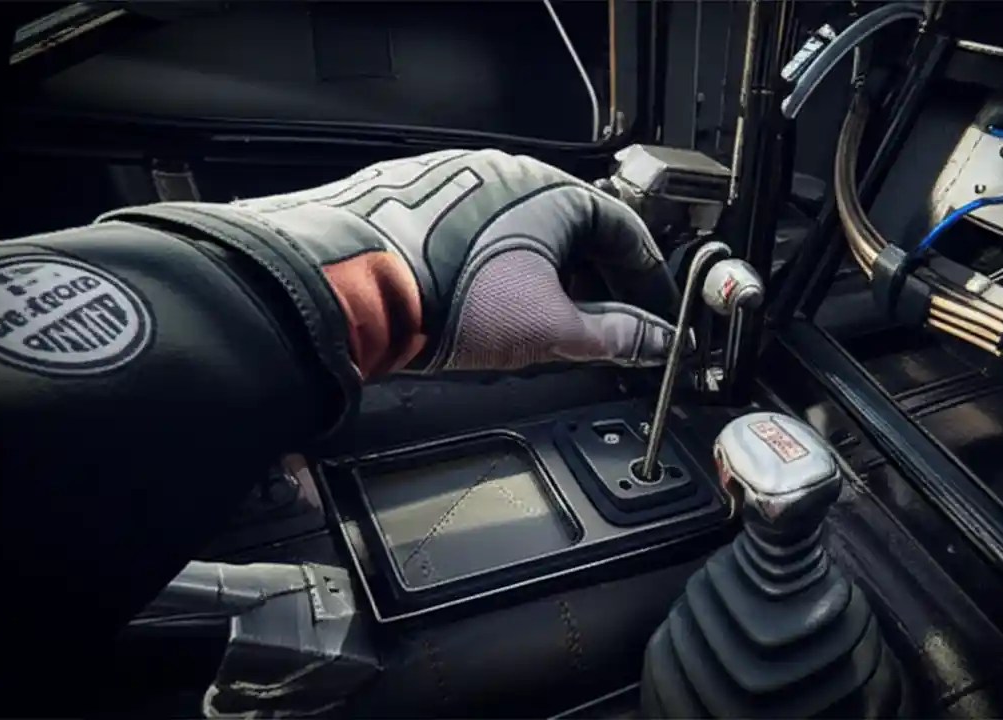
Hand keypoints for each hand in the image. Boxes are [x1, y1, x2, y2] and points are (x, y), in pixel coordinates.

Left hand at [236, 149, 679, 377]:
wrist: (349, 284)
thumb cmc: (451, 297)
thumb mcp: (547, 328)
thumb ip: (612, 336)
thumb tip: (653, 342)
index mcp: (555, 193)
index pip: (625, 233)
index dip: (645, 280)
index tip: (652, 313)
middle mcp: (509, 173)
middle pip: (575, 229)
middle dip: (594, 279)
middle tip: (603, 324)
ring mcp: (458, 179)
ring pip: (523, 228)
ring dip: (544, 271)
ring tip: (542, 316)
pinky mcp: (416, 196)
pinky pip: (478, 229)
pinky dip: (496, 262)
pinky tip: (485, 297)